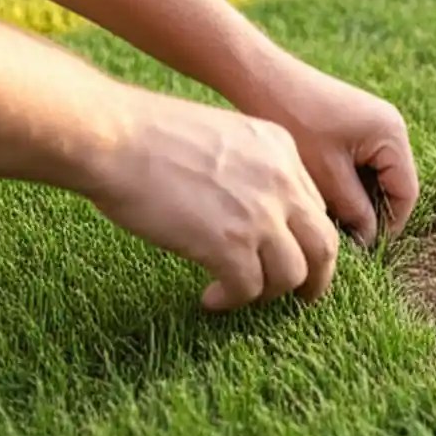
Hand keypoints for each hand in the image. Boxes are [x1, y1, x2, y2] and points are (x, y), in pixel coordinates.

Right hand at [86, 89, 339, 310]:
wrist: (112, 137)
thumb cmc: (148, 134)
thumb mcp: (222, 137)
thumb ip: (249, 169)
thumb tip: (249, 212)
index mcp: (282, 149)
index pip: (316, 206)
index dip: (305, 238)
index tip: (291, 255)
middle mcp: (282, 181)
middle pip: (323, 244)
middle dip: (316, 278)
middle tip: (301, 297)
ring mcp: (260, 214)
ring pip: (293, 274)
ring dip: (269, 293)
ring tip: (240, 295)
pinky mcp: (230, 244)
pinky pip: (250, 289)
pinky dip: (233, 300)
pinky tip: (211, 298)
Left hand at [229, 52, 419, 247]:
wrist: (262, 79)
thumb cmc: (295, 121)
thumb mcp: (327, 176)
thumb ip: (355, 211)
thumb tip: (368, 240)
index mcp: (392, 136)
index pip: (406, 193)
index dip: (390, 226)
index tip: (366, 250)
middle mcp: (391, 128)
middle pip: (393, 185)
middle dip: (373, 212)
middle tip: (346, 237)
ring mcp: (373, 125)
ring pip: (375, 177)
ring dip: (358, 199)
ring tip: (331, 217)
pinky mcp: (353, 126)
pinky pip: (361, 164)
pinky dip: (347, 183)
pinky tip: (323, 196)